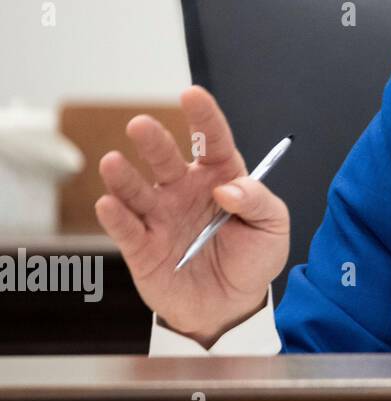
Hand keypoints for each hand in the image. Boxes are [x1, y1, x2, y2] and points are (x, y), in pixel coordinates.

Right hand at [94, 85, 289, 346]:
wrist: (233, 306)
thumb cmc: (254, 259)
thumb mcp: (272, 227)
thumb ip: (258, 202)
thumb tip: (229, 188)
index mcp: (221, 178)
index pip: (213, 142)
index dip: (204, 118)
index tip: (192, 94)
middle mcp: (185, 191)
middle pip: (167, 161)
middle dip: (154, 143)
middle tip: (141, 125)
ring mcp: (161, 217)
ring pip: (137, 191)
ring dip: (124, 177)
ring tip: (113, 161)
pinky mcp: (143, 248)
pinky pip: (127, 229)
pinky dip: (116, 217)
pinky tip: (109, 203)